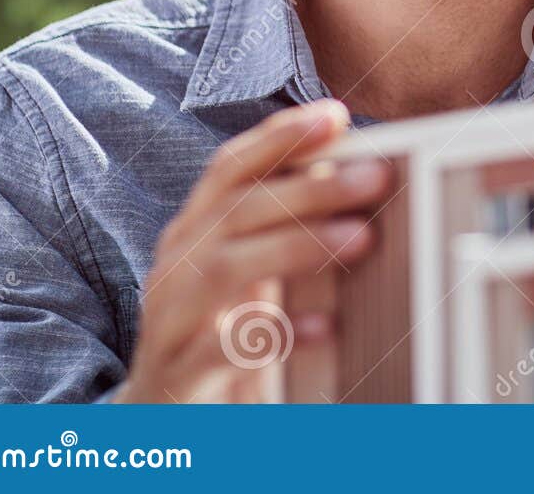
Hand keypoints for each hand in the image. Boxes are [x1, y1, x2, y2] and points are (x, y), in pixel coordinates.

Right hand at [117, 99, 391, 402]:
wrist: (158, 418)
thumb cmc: (219, 328)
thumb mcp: (250, 268)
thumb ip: (288, 225)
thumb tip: (360, 174)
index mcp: (196, 229)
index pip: (231, 168)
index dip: (279, 137)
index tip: (334, 115)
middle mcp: (178, 263)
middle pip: (239, 210)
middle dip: (311, 188)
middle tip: (375, 178)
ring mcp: (172, 317)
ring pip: (227, 269)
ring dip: (297, 247)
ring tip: (361, 240)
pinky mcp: (180, 372)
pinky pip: (223, 349)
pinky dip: (276, 333)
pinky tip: (324, 326)